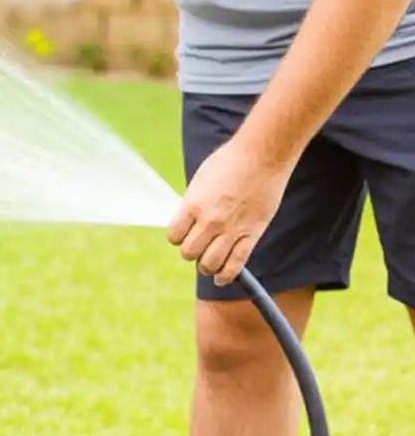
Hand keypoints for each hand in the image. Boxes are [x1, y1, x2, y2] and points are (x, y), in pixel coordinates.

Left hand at [167, 139, 292, 286]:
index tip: (184, 234)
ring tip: (209, 261)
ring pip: (209, 264)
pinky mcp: (252, 234)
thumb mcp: (200, 180)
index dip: (177, 237)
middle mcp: (210, 220)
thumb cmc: (229, 162)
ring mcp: (231, 230)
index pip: (174, 237)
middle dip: (191, 252)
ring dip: (207, 266)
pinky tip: (222, 278)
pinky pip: (236, 265)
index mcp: (193, 205)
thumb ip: (193, 203)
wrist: (261, 157)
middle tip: (199, 246)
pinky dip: (226, 276)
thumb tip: (187, 220)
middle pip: (189, 253)